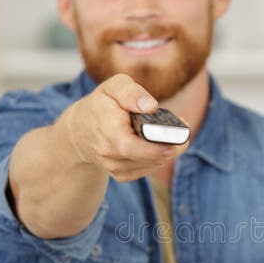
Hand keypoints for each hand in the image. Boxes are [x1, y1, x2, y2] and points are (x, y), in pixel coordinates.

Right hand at [64, 73, 188, 181]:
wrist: (79, 131)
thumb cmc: (101, 105)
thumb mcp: (113, 87)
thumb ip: (131, 92)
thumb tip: (150, 106)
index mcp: (107, 130)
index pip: (134, 146)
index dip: (159, 145)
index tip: (179, 138)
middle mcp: (110, 154)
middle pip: (150, 157)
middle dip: (172, 146)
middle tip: (184, 133)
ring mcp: (115, 167)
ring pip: (153, 164)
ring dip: (167, 151)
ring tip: (172, 135)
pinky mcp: (121, 175)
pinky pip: (148, 169)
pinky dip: (158, 158)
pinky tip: (160, 146)